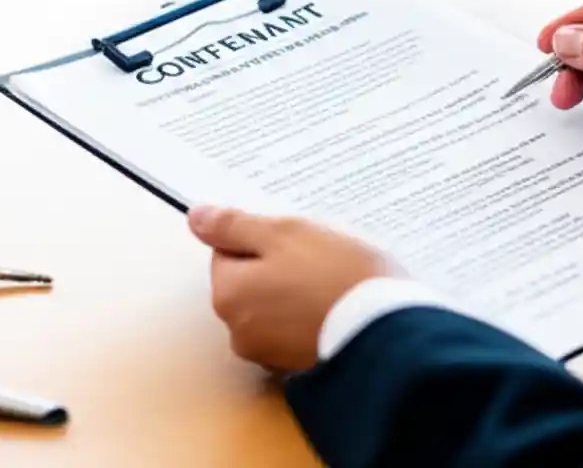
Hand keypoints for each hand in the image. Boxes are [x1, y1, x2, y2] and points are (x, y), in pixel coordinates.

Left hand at [187, 206, 396, 371]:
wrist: (385, 329)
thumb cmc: (337, 275)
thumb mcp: (284, 233)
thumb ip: (235, 225)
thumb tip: (196, 217)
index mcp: (229, 294)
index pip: (228, 252)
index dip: (263, 240)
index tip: (294, 240)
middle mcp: (239, 330)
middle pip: (249, 283)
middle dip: (277, 268)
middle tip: (317, 258)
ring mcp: (269, 353)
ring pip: (273, 307)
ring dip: (295, 294)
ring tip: (332, 283)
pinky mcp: (298, 366)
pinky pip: (295, 331)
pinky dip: (309, 318)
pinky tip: (335, 307)